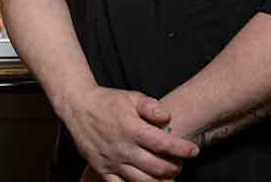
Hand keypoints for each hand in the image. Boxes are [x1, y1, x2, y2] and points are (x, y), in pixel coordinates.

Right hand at [61, 85, 198, 181]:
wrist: (77, 107)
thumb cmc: (107, 101)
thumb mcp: (131, 97)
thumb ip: (151, 107)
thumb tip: (168, 117)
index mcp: (131, 128)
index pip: (163, 143)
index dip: (182, 149)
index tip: (193, 150)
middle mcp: (123, 148)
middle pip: (157, 167)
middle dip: (175, 168)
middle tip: (180, 165)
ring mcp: (112, 161)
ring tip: (168, 178)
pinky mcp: (102, 170)